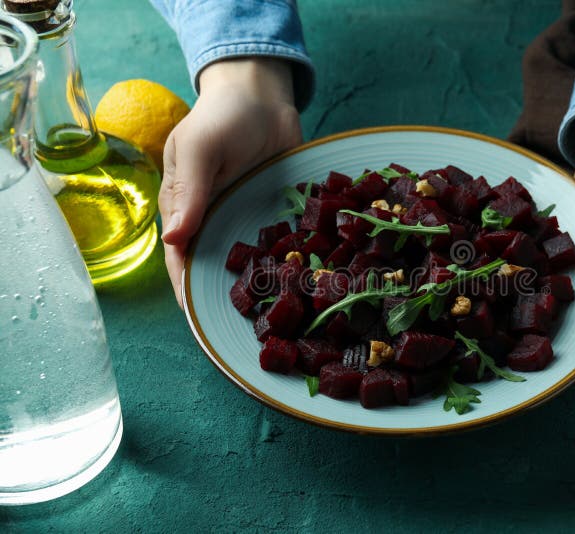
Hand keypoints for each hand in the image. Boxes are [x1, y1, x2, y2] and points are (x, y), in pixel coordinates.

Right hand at [159, 58, 302, 305]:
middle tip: (248, 330)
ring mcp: (247, 221)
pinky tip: (307, 284)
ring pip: (251, 263)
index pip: (181, 260)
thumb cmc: (220, 118)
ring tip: (280, 318)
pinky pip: (281, 245)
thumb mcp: (198, 148)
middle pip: (216, 269)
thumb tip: (175, 239)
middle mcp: (215, 222)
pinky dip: (290, 263)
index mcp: (185, 210)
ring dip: (262, 287)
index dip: (187, 292)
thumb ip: (189, 191)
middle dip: (228, 299)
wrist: (262, 96)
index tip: (200, 323)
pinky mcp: (277, 216)